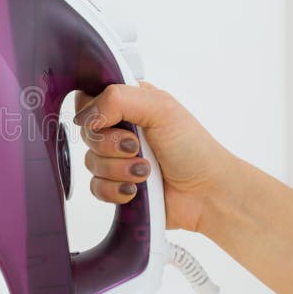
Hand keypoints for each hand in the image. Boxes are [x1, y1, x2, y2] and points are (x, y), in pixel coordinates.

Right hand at [74, 81, 240, 230]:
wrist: (207, 193)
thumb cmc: (192, 147)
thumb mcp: (160, 108)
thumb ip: (117, 100)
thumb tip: (85, 117)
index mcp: (127, 104)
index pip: (88, 100)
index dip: (93, 112)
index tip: (112, 121)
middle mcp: (119, 130)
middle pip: (86, 133)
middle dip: (111, 145)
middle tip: (137, 147)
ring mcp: (116, 159)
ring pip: (90, 162)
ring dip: (118, 169)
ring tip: (146, 171)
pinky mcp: (116, 185)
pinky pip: (95, 187)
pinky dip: (115, 189)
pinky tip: (136, 189)